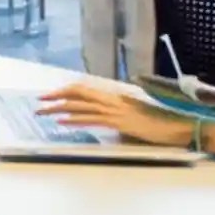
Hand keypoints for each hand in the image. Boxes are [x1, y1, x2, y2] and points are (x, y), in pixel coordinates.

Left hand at [37, 83, 194, 145]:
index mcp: (114, 94)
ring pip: (80, 106)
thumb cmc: (156, 120)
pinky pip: (92, 119)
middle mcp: (112, 99)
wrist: (176, 125)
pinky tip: (62, 122)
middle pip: (77, 93)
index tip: (49, 93)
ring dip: (58, 109)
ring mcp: (115, 110)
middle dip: (55, 96)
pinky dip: (74, 120)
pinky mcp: (119, 122)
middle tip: (38, 100)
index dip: (64, 89)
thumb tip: (99, 111)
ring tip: (43, 111)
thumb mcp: (132, 111)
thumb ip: (115, 108)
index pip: (83, 88)